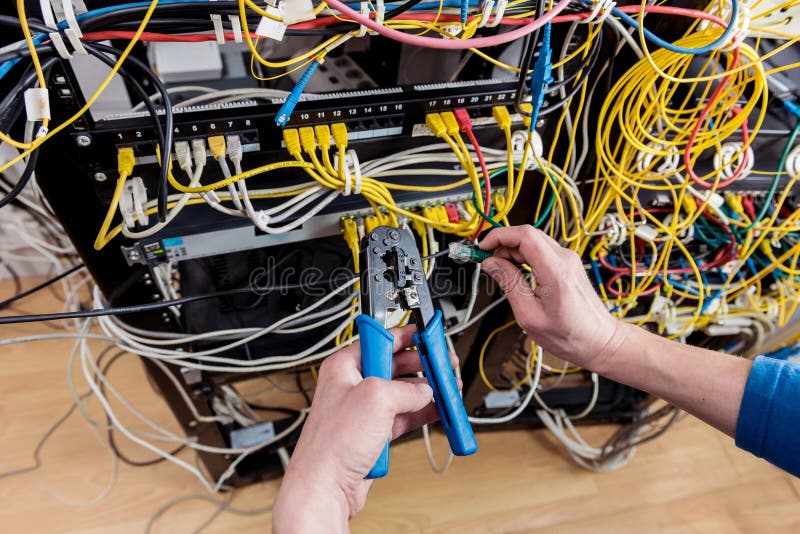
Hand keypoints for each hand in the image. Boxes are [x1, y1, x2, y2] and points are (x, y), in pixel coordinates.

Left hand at [273, 325, 455, 532]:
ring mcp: (363, 411)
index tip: (426, 334)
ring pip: (402, 393)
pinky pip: (403, 416)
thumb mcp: (376, 399)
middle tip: (443, 365)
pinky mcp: (373, 433)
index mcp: (344, 366)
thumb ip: (406, 389)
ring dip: (426, 391)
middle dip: (422, 365)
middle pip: (395, 365)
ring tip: (447, 388)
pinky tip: (438, 409)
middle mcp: (352, 385)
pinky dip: (421, 413)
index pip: (380, 340)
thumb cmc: (332, 444)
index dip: (406, 336)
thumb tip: (423, 391)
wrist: (325, 487)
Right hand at [479, 225, 622, 370]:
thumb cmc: (570, 334)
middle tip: (488, 261)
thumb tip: (491, 264)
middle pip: (527, 234)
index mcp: (555, 271)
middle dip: (503, 243)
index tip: (483, 247)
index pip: (524, 235)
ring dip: (512, 250)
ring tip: (501, 270)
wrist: (598, 340)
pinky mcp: (568, 264)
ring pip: (533, 240)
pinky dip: (523, 255)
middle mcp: (565, 259)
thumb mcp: (529, 315)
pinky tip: (516, 271)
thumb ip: (509, 284)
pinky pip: (541, 250)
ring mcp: (568, 260)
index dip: (499, 236)